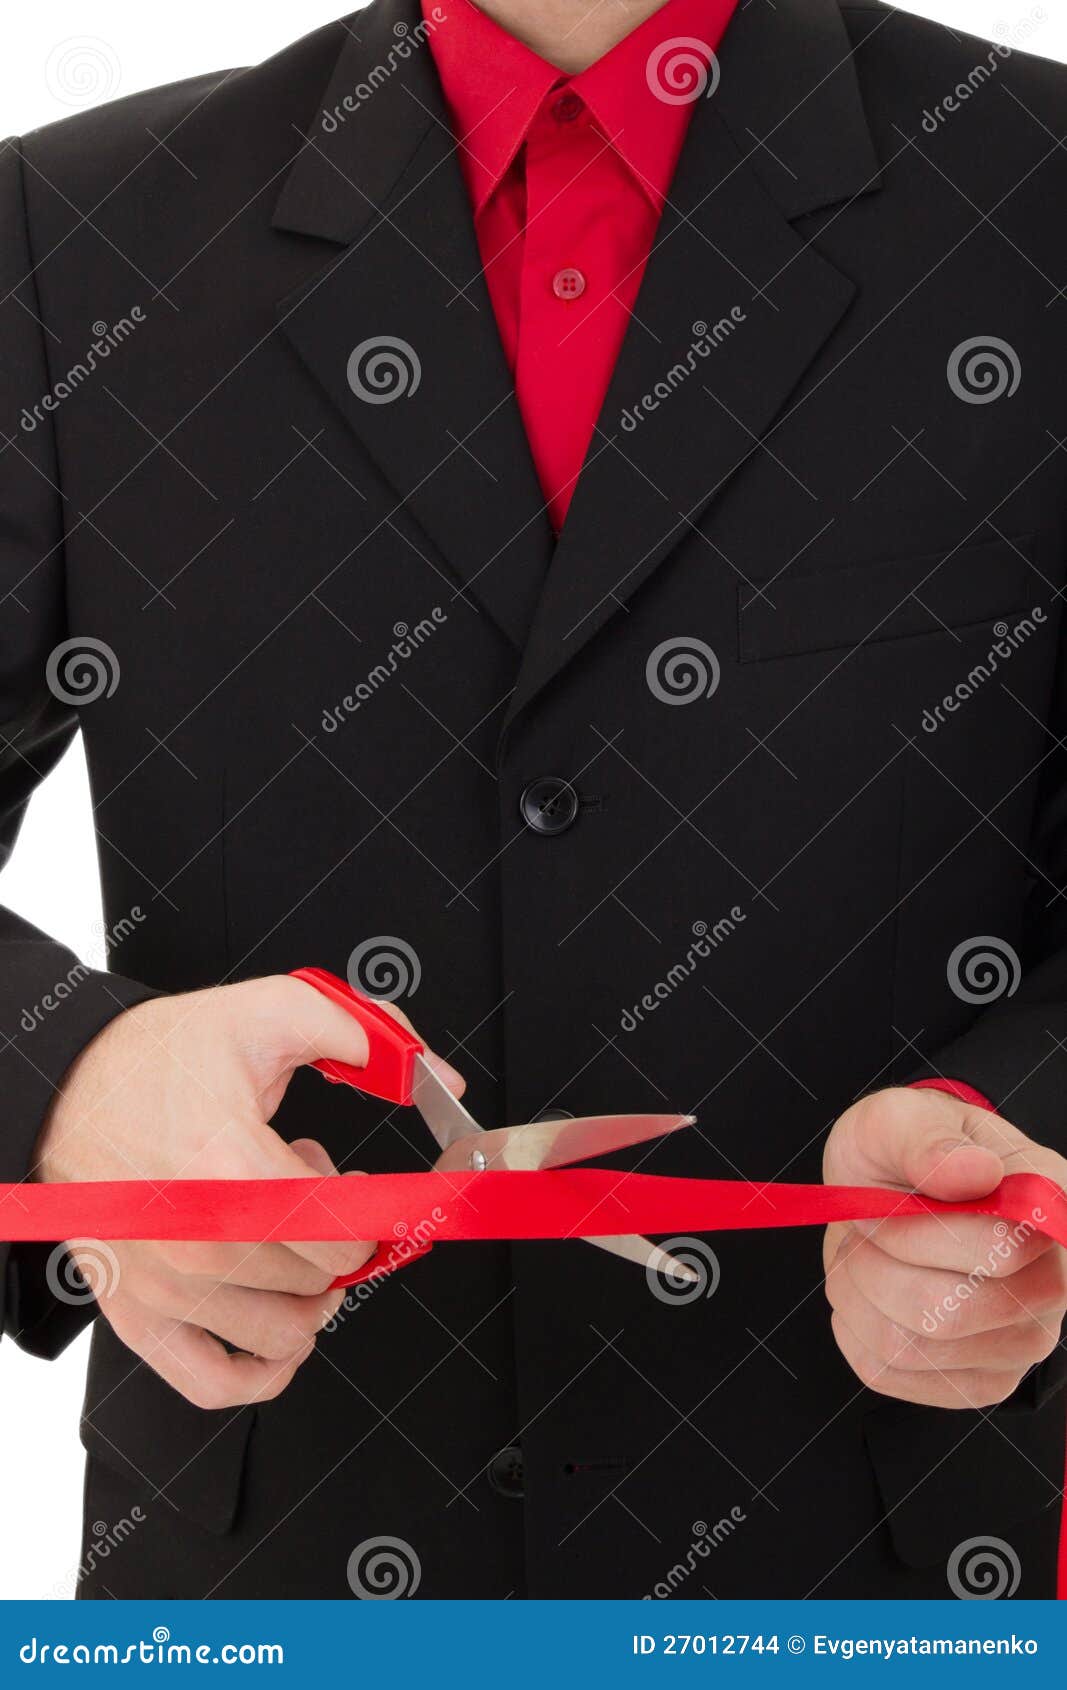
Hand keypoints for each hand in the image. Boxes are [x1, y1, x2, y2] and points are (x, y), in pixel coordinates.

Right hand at [35, 974, 462, 1409]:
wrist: (69, 1084)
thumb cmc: (160, 1058)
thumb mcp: (272, 1011)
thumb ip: (366, 1036)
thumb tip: (436, 1077)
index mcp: (230, 1167)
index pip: (343, 1234)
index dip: (373, 1213)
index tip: (369, 1192)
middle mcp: (195, 1239)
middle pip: (319, 1282)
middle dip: (335, 1236)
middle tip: (309, 1190)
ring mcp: (165, 1287)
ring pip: (284, 1335)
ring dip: (307, 1294)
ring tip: (282, 1237)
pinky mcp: (138, 1315)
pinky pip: (214, 1384)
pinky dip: (263, 1371)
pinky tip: (279, 1329)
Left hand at [823, 1086, 1066, 1407]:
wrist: (893, 1186)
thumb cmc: (902, 1150)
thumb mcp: (899, 1120)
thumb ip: (929, 1139)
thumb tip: (977, 1172)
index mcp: (1048, 1205)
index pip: (996, 1251)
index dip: (914, 1231)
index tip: (885, 1202)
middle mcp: (1054, 1283)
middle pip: (945, 1314)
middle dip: (874, 1266)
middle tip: (862, 1229)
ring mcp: (1022, 1341)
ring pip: (909, 1347)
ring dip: (856, 1294)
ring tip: (861, 1253)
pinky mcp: (980, 1381)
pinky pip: (889, 1372)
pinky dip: (853, 1327)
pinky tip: (869, 1291)